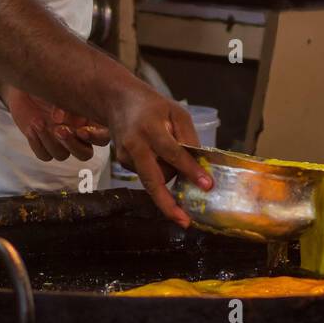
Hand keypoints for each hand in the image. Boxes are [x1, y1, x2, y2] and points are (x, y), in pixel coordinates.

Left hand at [5, 85, 109, 163]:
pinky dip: (37, 143)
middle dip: (73, 145)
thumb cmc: (51, 80)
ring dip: (50, 141)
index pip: (103, 137)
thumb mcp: (61, 87)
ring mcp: (60, 142)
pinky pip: (44, 155)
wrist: (29, 84)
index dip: (95, 138)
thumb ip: (66, 103)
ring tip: (38, 122)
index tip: (81, 130)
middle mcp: (78, 134)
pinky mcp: (43, 145)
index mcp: (91, 120)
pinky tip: (31, 127)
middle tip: (58, 130)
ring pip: (61, 155)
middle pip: (85, 154)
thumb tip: (59, 120)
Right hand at [106, 85, 211, 227]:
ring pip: (154, 179)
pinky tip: (157, 155)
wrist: (117, 101)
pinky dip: (159, 171)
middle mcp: (135, 146)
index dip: (190, 170)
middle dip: (167, 204)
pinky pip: (148, 175)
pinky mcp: (123, 164)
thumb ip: (188, 137)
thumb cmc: (152, 106)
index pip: (173, 152)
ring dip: (168, 176)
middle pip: (152, 181)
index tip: (206, 185)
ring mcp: (126, 157)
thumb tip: (200, 165)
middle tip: (184, 221)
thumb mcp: (176, 112)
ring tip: (171, 157)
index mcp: (151, 128)